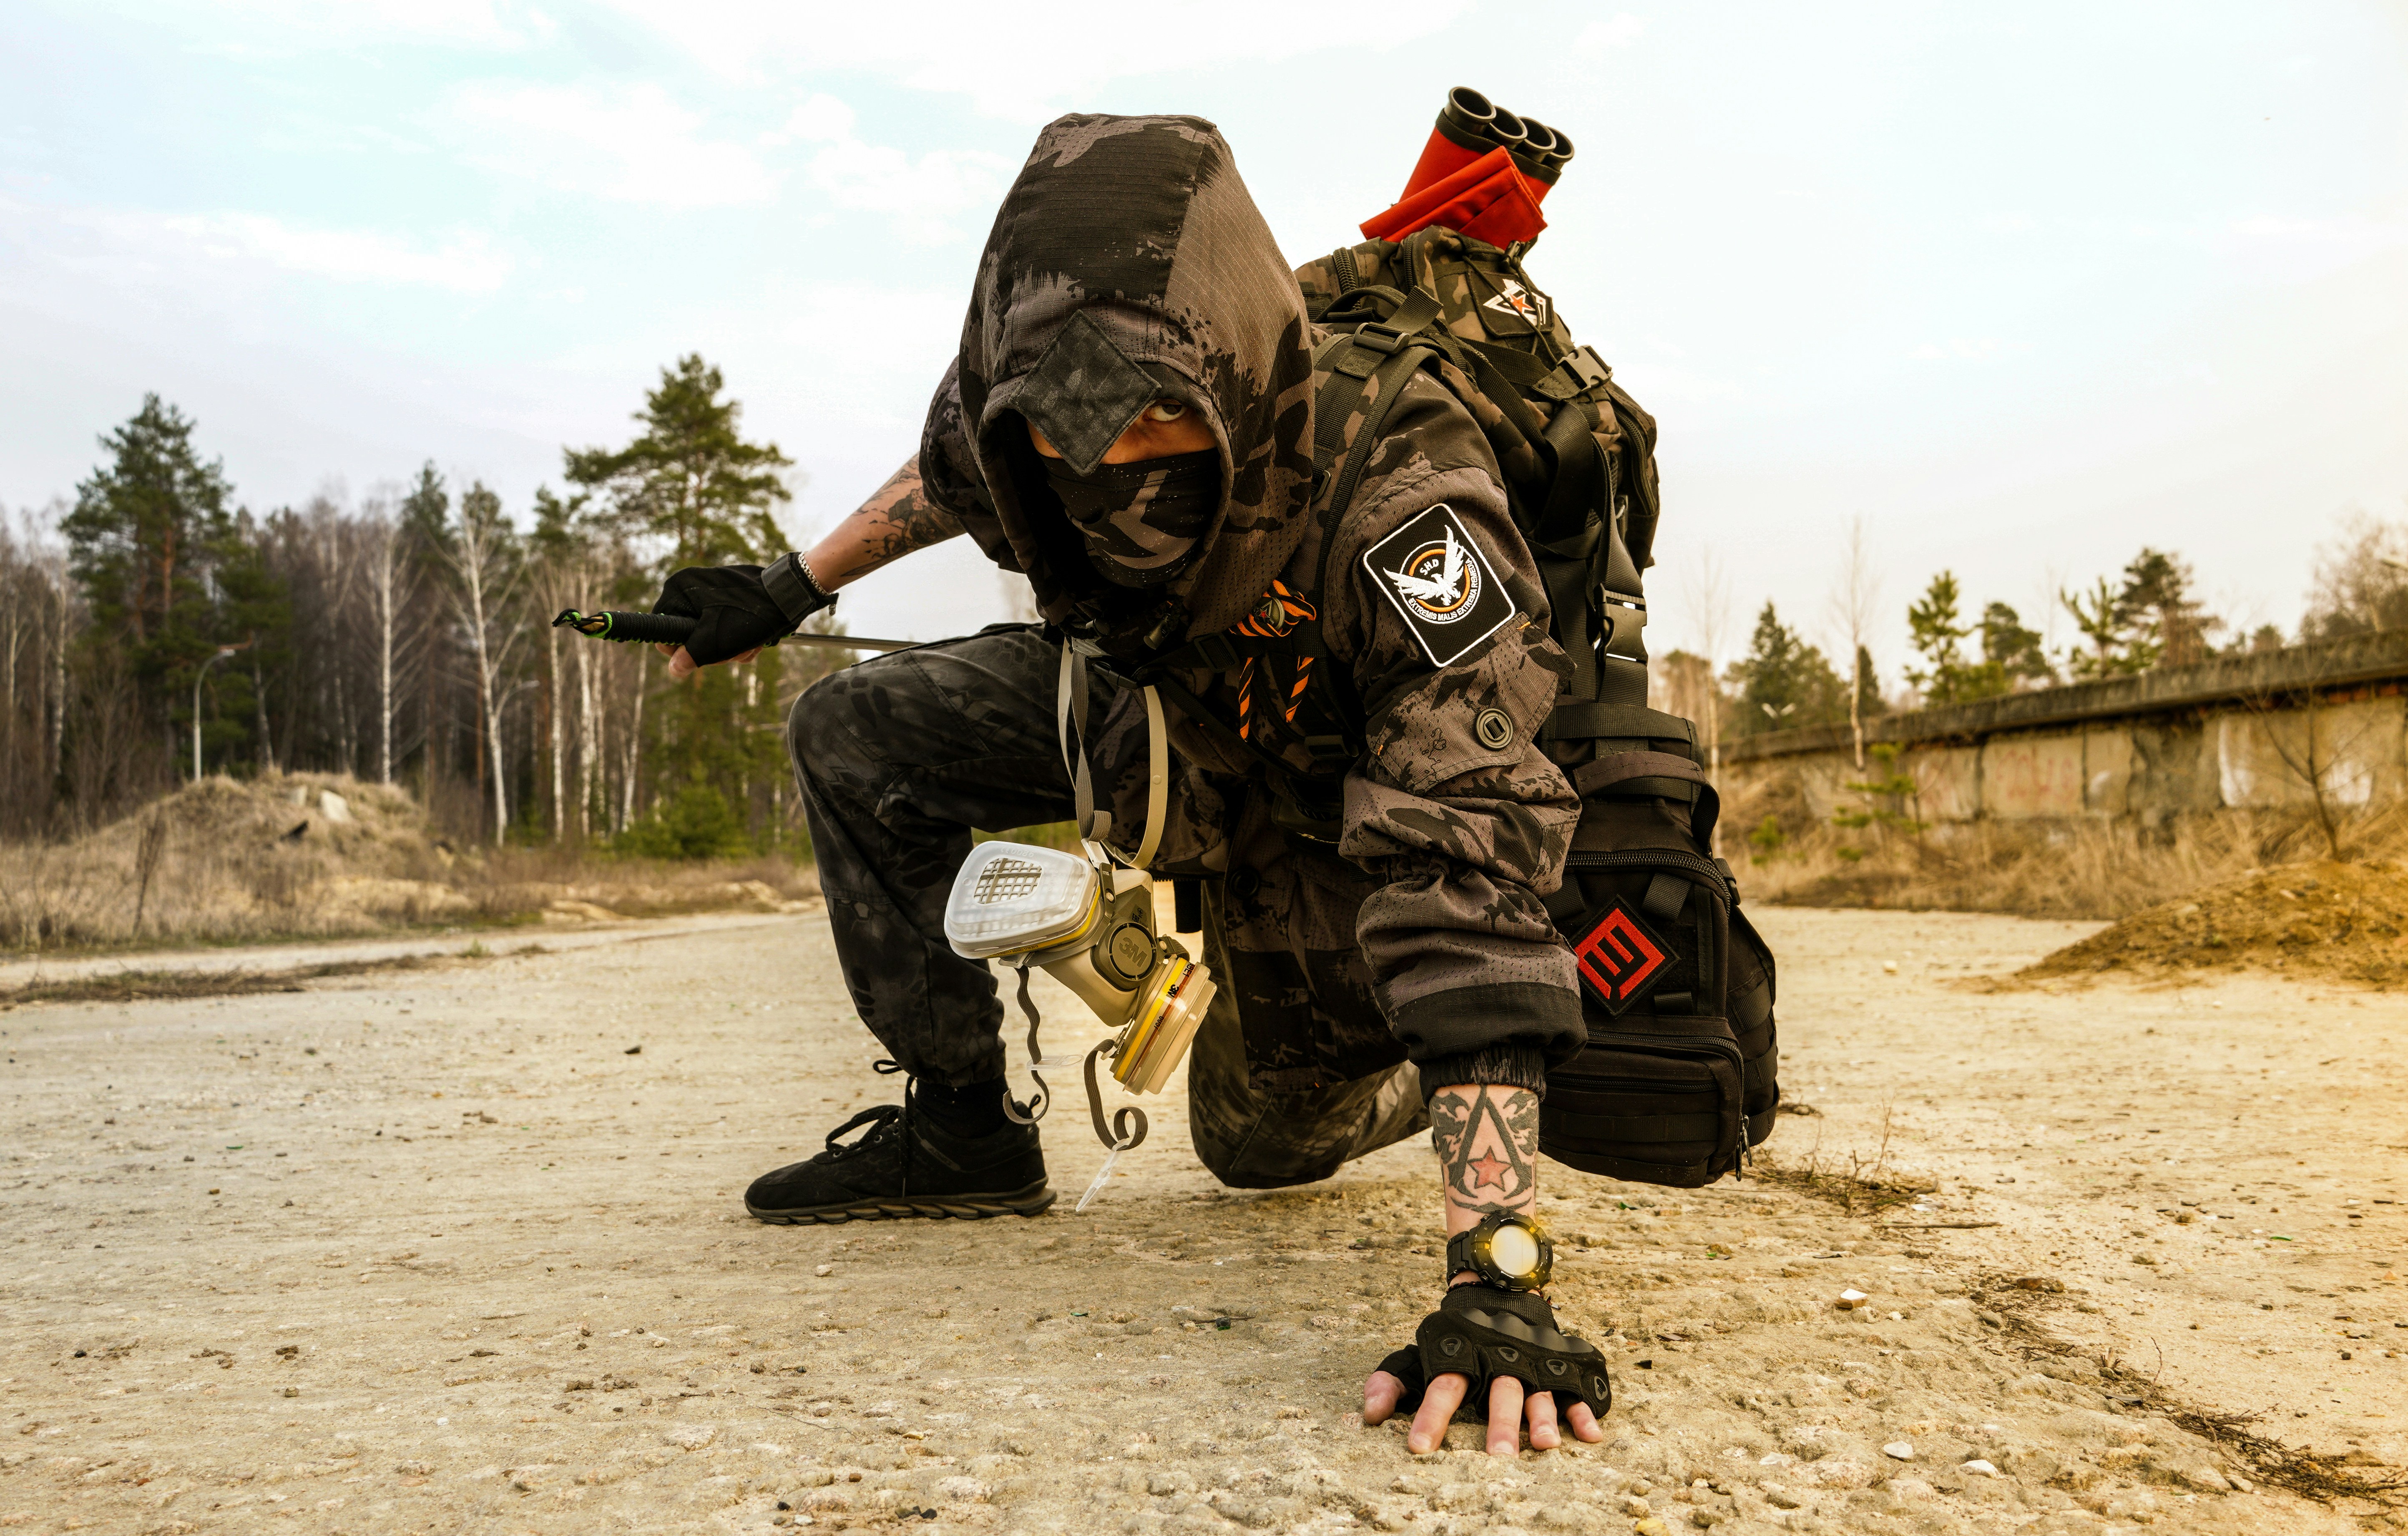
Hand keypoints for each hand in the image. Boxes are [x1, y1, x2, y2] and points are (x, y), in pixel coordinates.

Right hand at [652, 564, 791, 678]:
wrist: (789, 596)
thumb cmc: (751, 614)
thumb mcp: (717, 640)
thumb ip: (691, 656)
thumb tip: (674, 670)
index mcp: (679, 590)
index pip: (664, 631)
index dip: (680, 650)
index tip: (702, 654)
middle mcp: (690, 587)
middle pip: (688, 636)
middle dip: (714, 651)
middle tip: (733, 650)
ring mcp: (710, 593)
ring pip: (709, 635)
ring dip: (730, 648)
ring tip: (749, 643)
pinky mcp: (728, 599)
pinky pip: (724, 627)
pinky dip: (739, 638)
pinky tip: (755, 639)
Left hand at [1360, 1284, 1610, 1455]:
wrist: (1496, 1284)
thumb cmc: (1453, 1336)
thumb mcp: (1417, 1353)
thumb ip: (1391, 1382)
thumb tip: (1369, 1414)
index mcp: (1462, 1357)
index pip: (1444, 1388)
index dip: (1431, 1417)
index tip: (1419, 1447)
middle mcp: (1498, 1359)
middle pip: (1499, 1393)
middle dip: (1499, 1425)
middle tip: (1499, 1457)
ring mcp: (1531, 1362)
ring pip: (1537, 1391)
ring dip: (1543, 1417)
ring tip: (1545, 1444)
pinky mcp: (1557, 1364)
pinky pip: (1574, 1388)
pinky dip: (1582, 1410)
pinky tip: (1590, 1434)